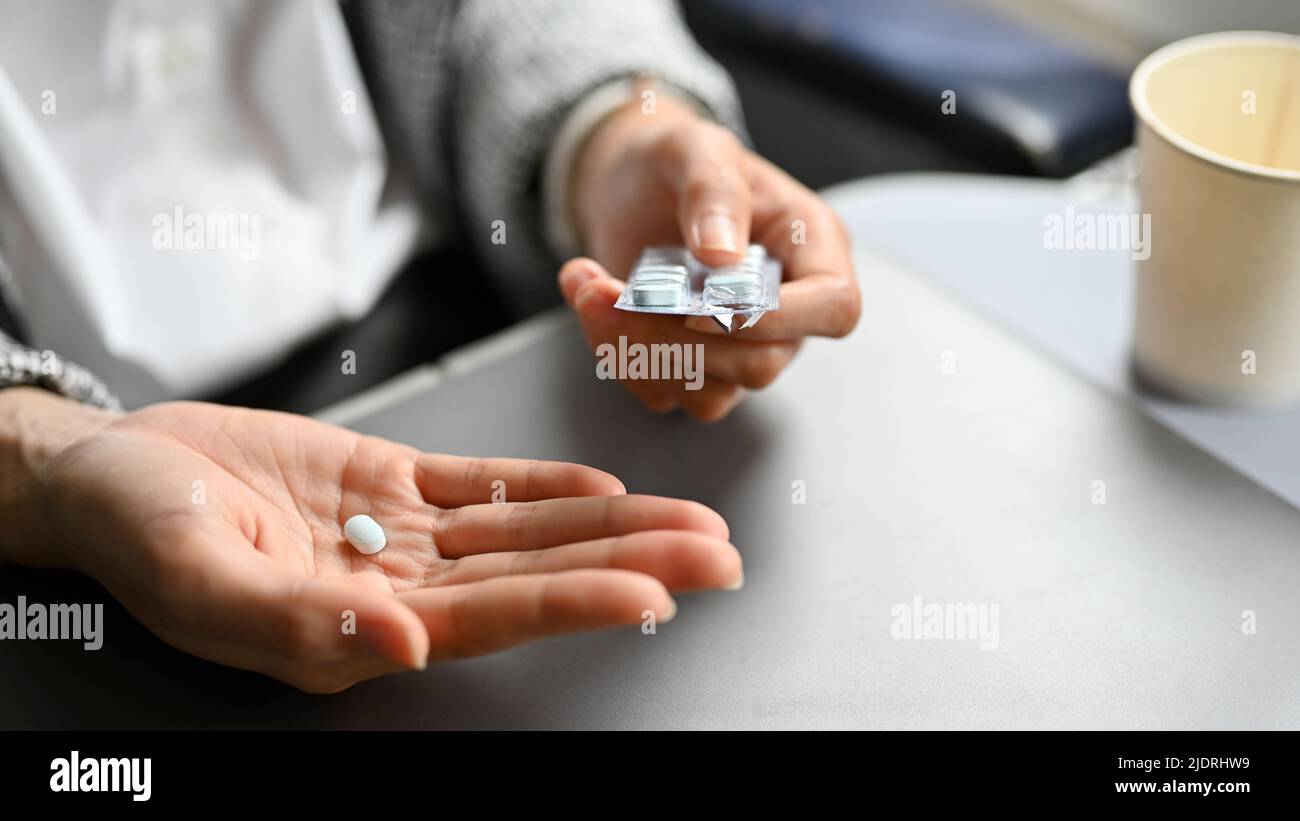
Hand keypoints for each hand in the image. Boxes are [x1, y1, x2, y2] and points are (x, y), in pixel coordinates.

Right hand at [19, 393, 739, 691]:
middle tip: (717, 553)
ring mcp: (399, 536)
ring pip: (527, 530)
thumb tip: (398, 644)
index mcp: (359, 631)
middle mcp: (398, 590)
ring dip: (610, 523)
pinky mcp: (388, 483)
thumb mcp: (201, 579)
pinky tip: (599, 488)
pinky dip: (542, 486)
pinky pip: (482, 487)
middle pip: (537, 575)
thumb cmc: (137, 531)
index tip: (656, 591)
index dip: (578, 602)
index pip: (496, 618)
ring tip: (689, 520)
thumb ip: (303, 622)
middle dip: (632, 563)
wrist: (107, 470)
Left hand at [560, 94, 860, 419]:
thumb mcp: (693, 148)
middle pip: (761, 364)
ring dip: (637, 349)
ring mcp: (741, 346)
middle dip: (675, 337)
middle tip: (606, 289)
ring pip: (710, 394)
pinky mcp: (694, 367)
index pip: (834, 308)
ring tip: (588, 287)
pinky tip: (592, 302)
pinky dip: (618, 355)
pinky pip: (664, 392)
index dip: (776, 319)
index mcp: (811, 249)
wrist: (627, 184)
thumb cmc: (676, 160)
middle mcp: (786, 309)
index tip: (701, 303)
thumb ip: (713, 190)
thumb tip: (722, 255)